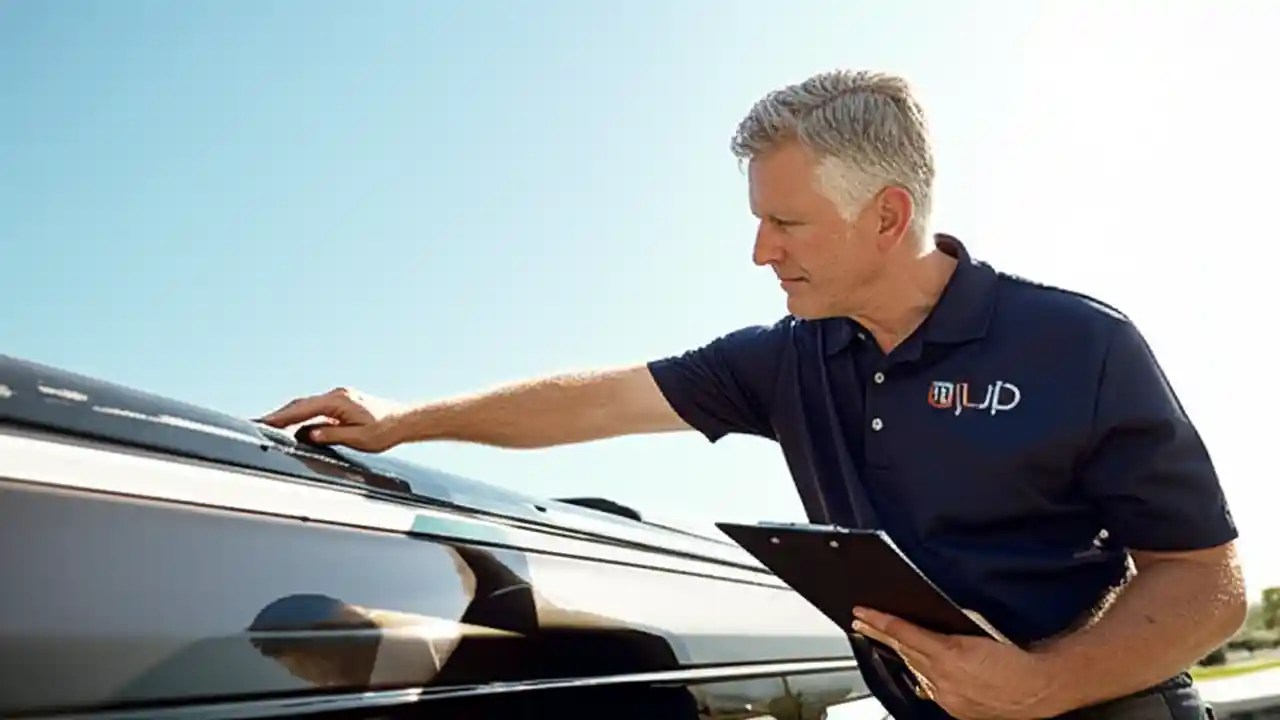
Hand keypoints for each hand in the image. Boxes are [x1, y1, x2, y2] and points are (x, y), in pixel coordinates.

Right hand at [258, 387, 406, 452]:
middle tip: (260, 424)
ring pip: (307, 406)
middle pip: (300, 404)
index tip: (264, 422)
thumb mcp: (358, 438)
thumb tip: (308, 434)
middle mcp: (337, 395)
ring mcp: (339, 398)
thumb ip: (331, 435)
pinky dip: (303, 417)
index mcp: (339, 401)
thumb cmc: (385, 430)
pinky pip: (317, 409)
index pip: (303, 409)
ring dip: (290, 416)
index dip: (282, 417)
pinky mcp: (342, 404)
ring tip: (271, 426)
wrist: (404, 421)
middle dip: (279, 415)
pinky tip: (295, 427)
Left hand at [851, 607, 1065, 719]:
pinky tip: (915, 668)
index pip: (904, 633)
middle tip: (860, 621)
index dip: (881, 622)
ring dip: (899, 653)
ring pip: (915, 670)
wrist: (1040, 687)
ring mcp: (946, 695)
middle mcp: (942, 677)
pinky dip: (922, 675)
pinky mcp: (954, 709)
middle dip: (879, 635)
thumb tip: (932, 623)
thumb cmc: (1017, 656)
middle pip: (903, 651)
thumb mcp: (981, 632)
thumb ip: (951, 631)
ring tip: (879, 638)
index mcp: (949, 653)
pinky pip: (929, 688)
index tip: (862, 613)